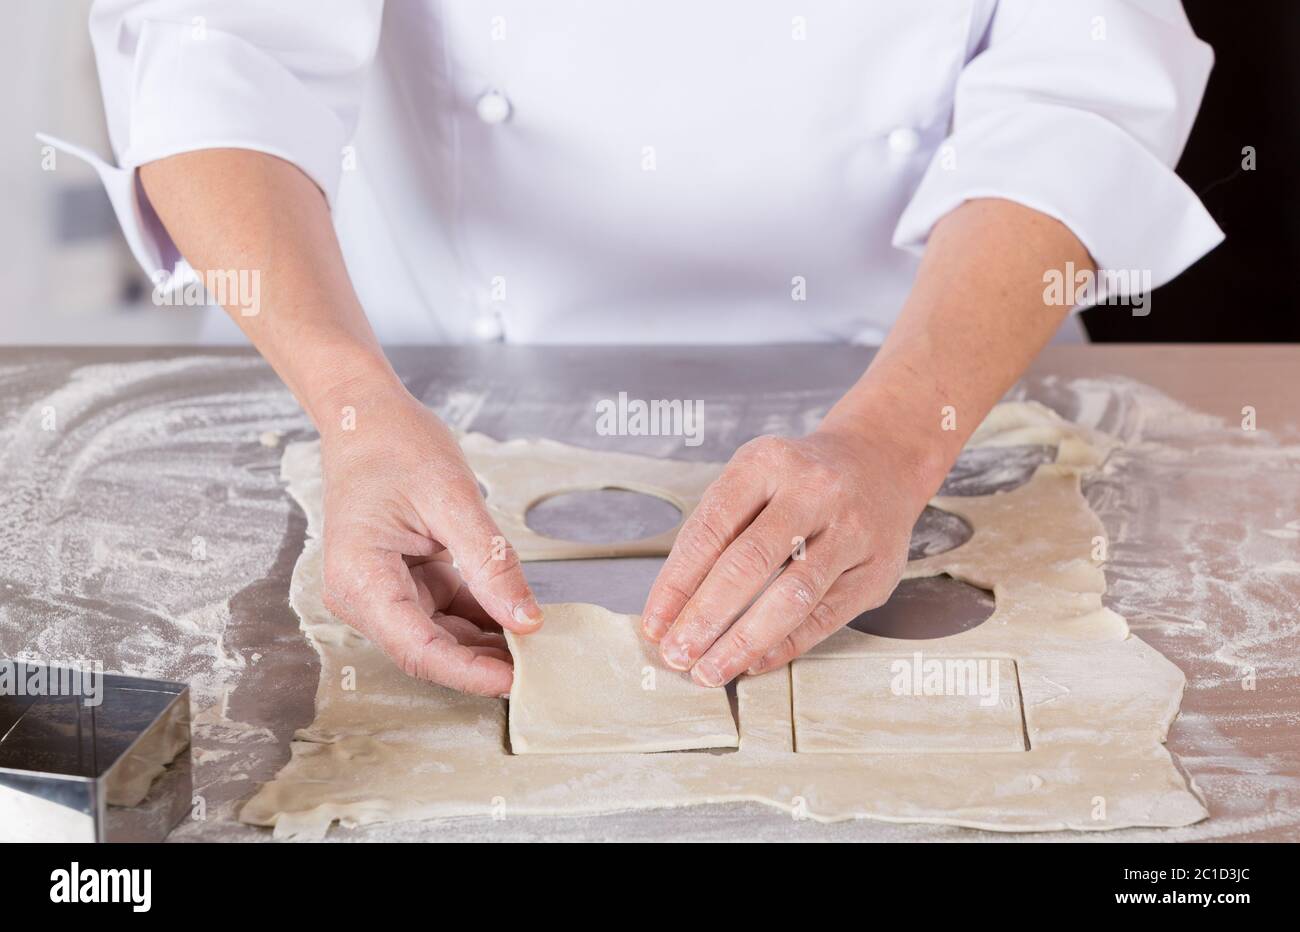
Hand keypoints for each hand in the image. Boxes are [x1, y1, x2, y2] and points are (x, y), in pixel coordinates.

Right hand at [318, 384, 541, 695]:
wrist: (366, 417)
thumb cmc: (395, 446)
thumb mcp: (453, 498)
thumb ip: (490, 562)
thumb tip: (526, 619)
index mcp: (361, 578)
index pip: (418, 647)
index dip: (468, 672)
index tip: (515, 680)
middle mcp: (363, 595)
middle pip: (429, 650)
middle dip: (484, 661)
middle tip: (542, 665)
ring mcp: (381, 591)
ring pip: (440, 636)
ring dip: (486, 642)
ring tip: (537, 643)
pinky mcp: (401, 582)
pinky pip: (444, 612)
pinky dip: (480, 615)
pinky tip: (517, 616)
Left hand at [641, 427, 936, 685]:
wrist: (881, 461)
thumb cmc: (798, 481)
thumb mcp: (753, 479)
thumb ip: (716, 533)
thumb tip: (671, 610)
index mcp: (767, 463)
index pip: (711, 530)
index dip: (677, 584)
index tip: (655, 625)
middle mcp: (813, 491)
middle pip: (749, 563)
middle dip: (705, 617)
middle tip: (677, 654)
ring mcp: (851, 530)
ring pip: (792, 596)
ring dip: (744, 641)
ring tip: (710, 670)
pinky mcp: (876, 570)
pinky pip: (825, 617)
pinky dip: (785, 645)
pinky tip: (754, 663)